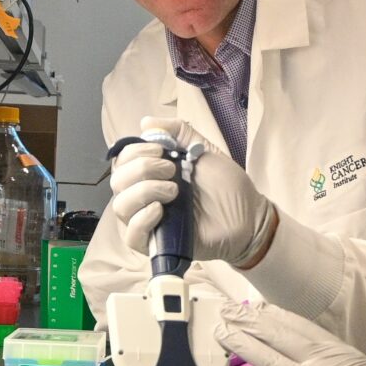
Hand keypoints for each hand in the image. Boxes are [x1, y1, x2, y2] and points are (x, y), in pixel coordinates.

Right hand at [106, 117, 276, 264]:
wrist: (248, 216)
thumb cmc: (227, 186)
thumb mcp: (202, 149)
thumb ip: (178, 132)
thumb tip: (145, 121)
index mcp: (152, 174)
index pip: (123, 161)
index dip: (135, 152)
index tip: (160, 149)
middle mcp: (144, 196)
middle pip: (118, 181)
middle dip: (142, 168)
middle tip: (172, 170)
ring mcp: (149, 221)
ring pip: (121, 206)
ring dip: (143, 191)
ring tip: (174, 190)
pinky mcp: (157, 244)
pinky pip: (132, 236)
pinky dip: (141, 220)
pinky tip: (160, 210)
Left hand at [217, 303, 365, 365]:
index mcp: (339, 351)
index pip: (298, 326)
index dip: (273, 315)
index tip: (256, 307)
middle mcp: (321, 363)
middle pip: (277, 335)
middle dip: (249, 321)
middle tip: (229, 311)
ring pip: (268, 359)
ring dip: (242, 344)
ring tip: (222, 333)